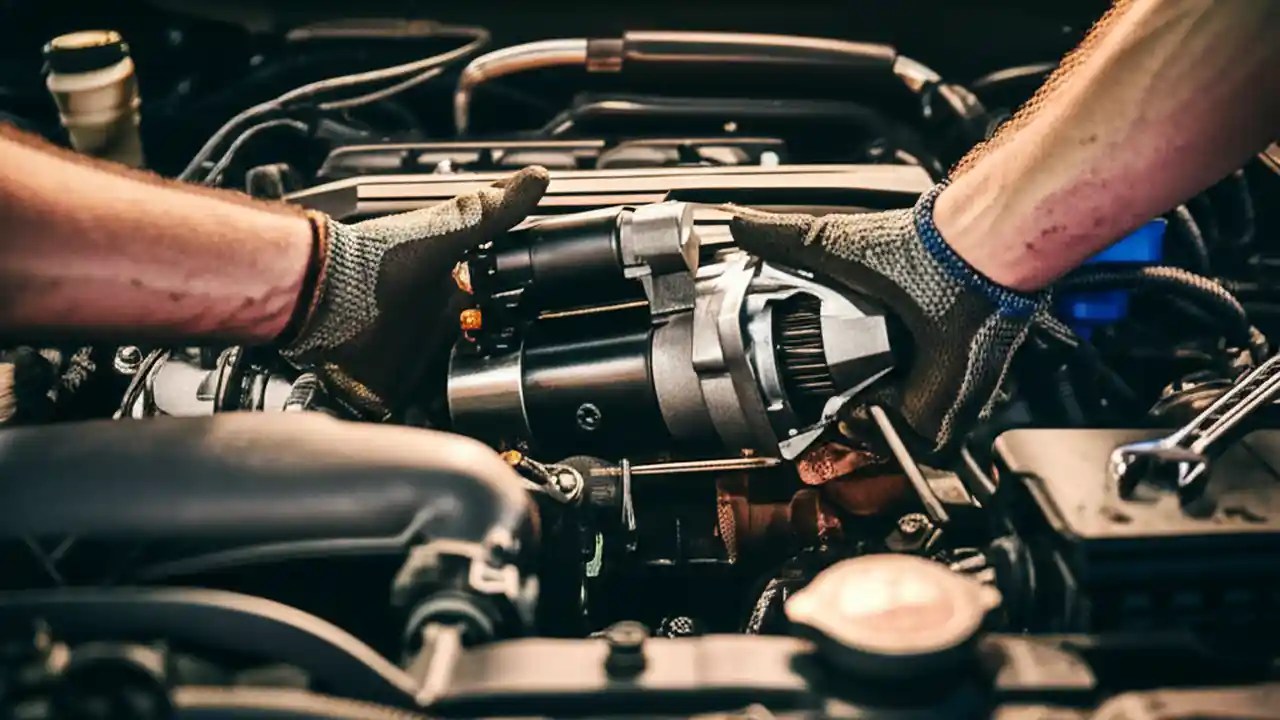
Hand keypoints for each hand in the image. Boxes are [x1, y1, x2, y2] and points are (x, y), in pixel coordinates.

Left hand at [281, 166, 548, 417]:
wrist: (324, 295)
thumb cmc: (376, 260)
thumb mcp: (448, 231)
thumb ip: (493, 209)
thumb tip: (539, 178)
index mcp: (453, 289)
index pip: (498, 306)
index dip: (520, 315)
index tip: (546, 323)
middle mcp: (434, 323)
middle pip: (480, 349)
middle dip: (502, 362)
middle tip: (528, 377)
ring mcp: (414, 357)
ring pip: (457, 382)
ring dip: (475, 394)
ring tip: (503, 408)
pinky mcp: (393, 388)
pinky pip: (424, 409)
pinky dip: (439, 416)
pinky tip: (455, 421)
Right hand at [728, 184, 1045, 459]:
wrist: (961, 264)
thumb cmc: (909, 250)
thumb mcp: (827, 244)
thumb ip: (780, 239)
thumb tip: (736, 222)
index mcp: (878, 328)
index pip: (842, 373)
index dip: (818, 389)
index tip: (799, 391)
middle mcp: (903, 361)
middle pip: (861, 412)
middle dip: (837, 423)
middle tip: (822, 411)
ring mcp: (924, 390)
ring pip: (883, 437)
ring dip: (858, 434)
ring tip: (848, 409)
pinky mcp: (945, 412)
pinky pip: (916, 448)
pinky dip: (890, 441)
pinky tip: (872, 411)